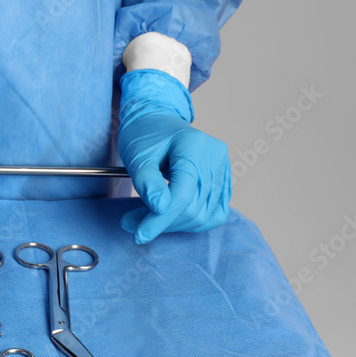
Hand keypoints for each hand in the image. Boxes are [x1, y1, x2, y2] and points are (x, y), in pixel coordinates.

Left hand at [118, 69, 231, 243]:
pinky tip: (169, 216)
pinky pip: (213, 212)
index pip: (182, 195)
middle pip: (193, 208)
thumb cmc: (144, 136)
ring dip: (173, 225)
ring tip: (146, 219)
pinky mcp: (223, 180)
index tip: (139, 235)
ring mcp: (223, 168)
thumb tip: (160, 209)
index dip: (160, 220)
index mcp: (195, 146)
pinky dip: (191, 221)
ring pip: (203, 215)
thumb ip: (147, 183)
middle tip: (131, 224)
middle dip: (162, 223)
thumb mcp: (137, 157)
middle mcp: (215, 157)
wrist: (156, 121)